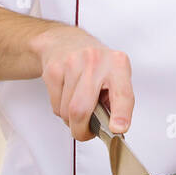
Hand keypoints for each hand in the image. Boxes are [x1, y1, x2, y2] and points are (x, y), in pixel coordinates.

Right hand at [32, 25, 134, 141]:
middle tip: (84, 133)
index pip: (122, 93)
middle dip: (81, 130)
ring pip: (66, 111)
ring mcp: (72, 63)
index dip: (121, 113)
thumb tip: (113, 128)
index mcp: (118, 64)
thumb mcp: (115, 75)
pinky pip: (55, 106)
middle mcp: (96, 61)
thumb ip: (117, 100)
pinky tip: (67, 96)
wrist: (65, 41)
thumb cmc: (95, 63)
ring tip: (78, 106)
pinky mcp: (53, 70)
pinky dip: (60, 110)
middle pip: (81, 109)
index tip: (118, 129)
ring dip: (71, 119)